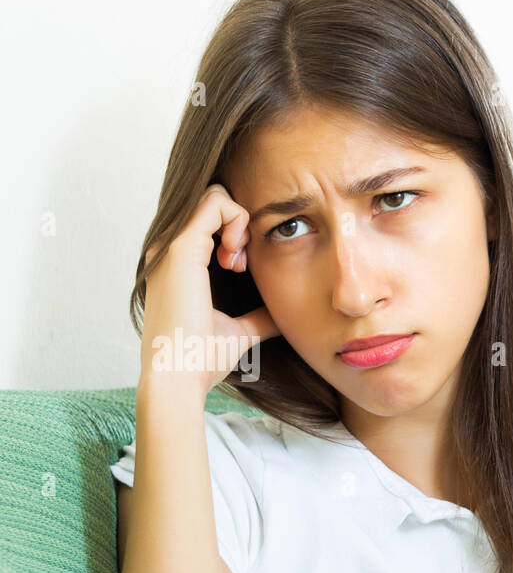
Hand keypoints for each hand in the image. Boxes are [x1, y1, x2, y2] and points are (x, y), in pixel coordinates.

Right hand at [140, 183, 281, 396]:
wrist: (180, 377)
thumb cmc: (200, 359)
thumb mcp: (238, 332)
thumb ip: (258, 319)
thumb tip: (283, 317)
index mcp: (177, 263)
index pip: (208, 219)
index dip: (235, 233)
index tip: (243, 267)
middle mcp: (169, 247)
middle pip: (210, 200)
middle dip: (238, 223)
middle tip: (243, 261)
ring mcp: (171, 243)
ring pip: (213, 195)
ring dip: (239, 221)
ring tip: (239, 260)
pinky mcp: (180, 246)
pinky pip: (215, 203)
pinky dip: (237, 220)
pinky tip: (237, 256)